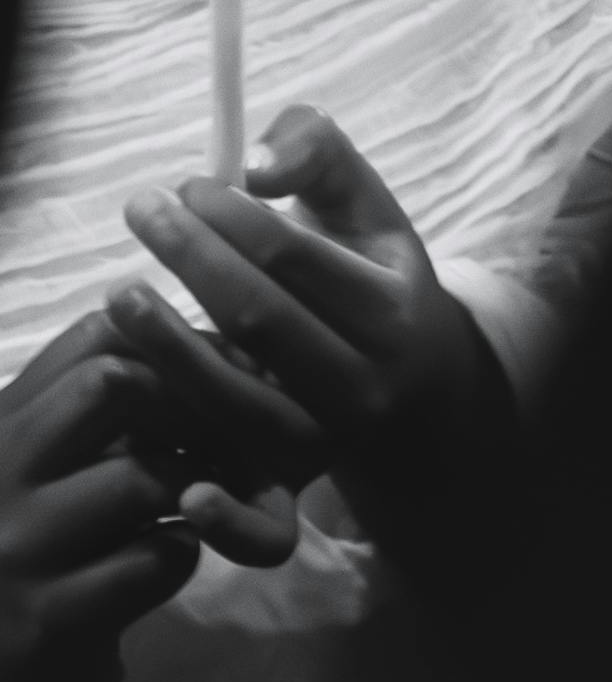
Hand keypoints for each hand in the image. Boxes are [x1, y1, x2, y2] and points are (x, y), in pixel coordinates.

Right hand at [1, 322, 222, 681]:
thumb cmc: (12, 569)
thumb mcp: (29, 478)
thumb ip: (84, 427)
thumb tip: (203, 363)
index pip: (91, 338)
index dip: (174, 341)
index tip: (218, 370)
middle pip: (113, 384)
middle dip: (190, 405)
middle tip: (226, 438)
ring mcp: (15, 550)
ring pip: (142, 476)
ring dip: (193, 490)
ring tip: (192, 508)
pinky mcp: (44, 623)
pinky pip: (153, 561)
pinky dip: (178, 557)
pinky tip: (157, 568)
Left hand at [119, 108, 511, 562]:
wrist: (423, 391)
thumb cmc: (374, 280)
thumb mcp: (369, 209)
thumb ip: (321, 154)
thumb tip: (253, 162)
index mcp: (390, 308)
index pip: (295, 258)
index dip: (232, 217)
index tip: (187, 185)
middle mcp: (365, 384)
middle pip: (261, 320)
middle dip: (191, 258)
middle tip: (141, 211)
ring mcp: (330, 444)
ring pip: (242, 407)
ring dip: (172, 351)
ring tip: (119, 296)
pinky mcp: (296, 492)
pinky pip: (264, 527)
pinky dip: (224, 519)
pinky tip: (181, 487)